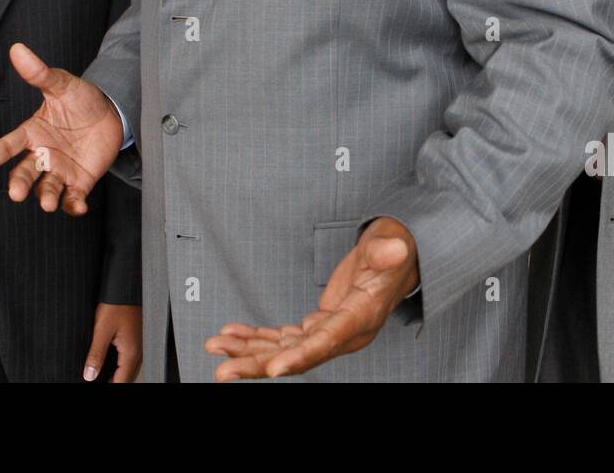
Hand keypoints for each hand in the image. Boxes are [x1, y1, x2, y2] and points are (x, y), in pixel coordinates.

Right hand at [0, 43, 122, 215]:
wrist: (111, 114)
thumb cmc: (81, 99)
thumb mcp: (62, 84)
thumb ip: (40, 73)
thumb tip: (18, 49)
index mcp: (32, 133)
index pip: (7, 146)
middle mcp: (42, 155)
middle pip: (24, 173)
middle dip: (19, 184)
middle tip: (16, 192)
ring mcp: (60, 170)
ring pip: (46, 189)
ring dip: (45, 197)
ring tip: (45, 202)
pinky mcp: (79, 181)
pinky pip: (73, 198)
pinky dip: (73, 205)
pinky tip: (78, 206)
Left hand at [83, 303, 141, 382]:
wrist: (127, 288)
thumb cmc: (117, 304)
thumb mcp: (102, 330)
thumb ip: (96, 355)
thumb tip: (90, 375)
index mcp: (131, 352)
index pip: (122, 382)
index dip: (110, 387)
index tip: (97, 385)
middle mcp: (138, 351)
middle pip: (129, 378)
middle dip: (116, 383)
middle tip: (100, 382)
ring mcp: (140, 345)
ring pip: (131, 369)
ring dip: (120, 376)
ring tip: (105, 378)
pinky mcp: (137, 338)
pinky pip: (132, 360)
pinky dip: (123, 367)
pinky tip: (113, 365)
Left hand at [204, 216, 418, 380]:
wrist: (397, 258)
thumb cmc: (395, 249)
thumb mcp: (394, 243)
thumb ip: (389, 249)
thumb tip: (394, 248)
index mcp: (362, 318)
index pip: (328, 341)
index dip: (300, 356)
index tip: (273, 369)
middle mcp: (344, 333)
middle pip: (297, 356)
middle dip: (258, 364)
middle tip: (224, 371)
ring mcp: (329, 332)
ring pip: (283, 350)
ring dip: (248, 351)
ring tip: (216, 347)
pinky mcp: (318, 325)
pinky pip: (282, 337)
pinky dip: (256, 337)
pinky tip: (232, 335)